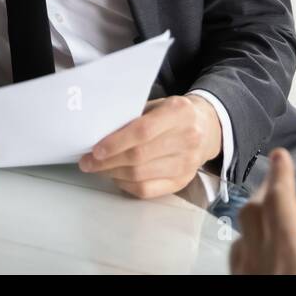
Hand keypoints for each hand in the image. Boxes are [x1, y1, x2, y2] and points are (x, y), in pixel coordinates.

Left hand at [78, 94, 221, 198]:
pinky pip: (148, 190)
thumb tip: (100, 133)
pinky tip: (116, 177)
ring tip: (98, 169)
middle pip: (139, 156)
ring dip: (113, 174)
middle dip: (107, 161)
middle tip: (87, 162)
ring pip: (141, 175)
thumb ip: (134, 116)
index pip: (143, 131)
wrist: (208, 128)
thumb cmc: (174, 114)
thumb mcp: (159, 104)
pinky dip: (126, 186)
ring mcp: (187, 163)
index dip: (116, 142)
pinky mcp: (183, 181)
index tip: (95, 150)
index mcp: (179, 112)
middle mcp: (187, 138)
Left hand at [229, 147, 295, 273]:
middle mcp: (259, 264)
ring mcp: (245, 279)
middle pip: (254, 214)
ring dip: (252, 218)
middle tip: (277, 179)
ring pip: (240, 236)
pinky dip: (244, 246)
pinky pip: (236, 262)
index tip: (282, 156)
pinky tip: (253, 254)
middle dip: (266, 191)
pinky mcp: (240, 292)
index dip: (281, 175)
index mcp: (288, 255)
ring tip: (264, 211)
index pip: (280, 203)